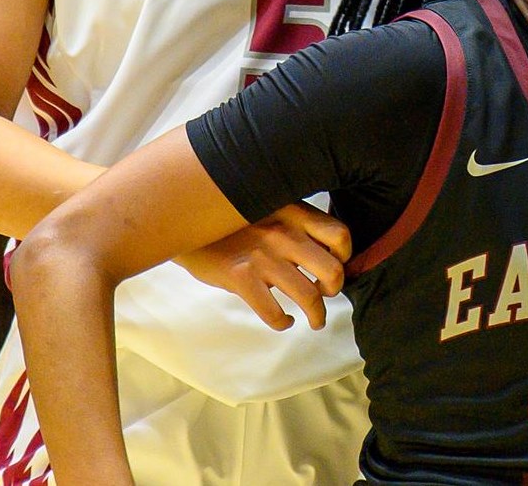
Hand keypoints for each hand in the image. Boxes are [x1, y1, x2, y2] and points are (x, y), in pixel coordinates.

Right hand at [175, 203, 351, 331]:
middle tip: (326, 294)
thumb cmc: (229, 217)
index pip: (340, 235)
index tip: (335, 264)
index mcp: (293, 212)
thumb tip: (320, 246)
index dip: (345, 256)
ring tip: (315, 321)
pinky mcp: (241, 278)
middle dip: (334, 289)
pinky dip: (283, 323)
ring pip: (309, 296)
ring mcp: (263, 257)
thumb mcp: (265, 204)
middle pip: (332, 270)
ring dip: (317, 316)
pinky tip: (283, 321)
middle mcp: (283, 233)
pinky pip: (273, 313)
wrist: (182, 218)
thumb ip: (292, 220)